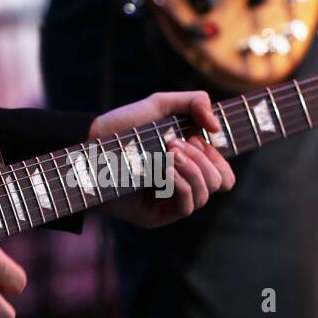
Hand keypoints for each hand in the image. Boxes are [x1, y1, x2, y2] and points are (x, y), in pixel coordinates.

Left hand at [89, 91, 235, 227]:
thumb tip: (216, 127)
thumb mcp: (161, 105)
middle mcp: (183, 184)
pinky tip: (163, 169)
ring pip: (205, 194)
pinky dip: (180, 183)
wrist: (93, 145)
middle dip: (204, 159)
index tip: (196, 136)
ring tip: (168, 153)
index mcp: (189, 164)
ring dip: (192, 169)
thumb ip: (195, 102)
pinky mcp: (157, 216)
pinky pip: (187, 205)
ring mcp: (170, 202)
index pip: (224, 172)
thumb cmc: (123, 127)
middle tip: (175, 144)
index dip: (219, 155)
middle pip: (221, 182)